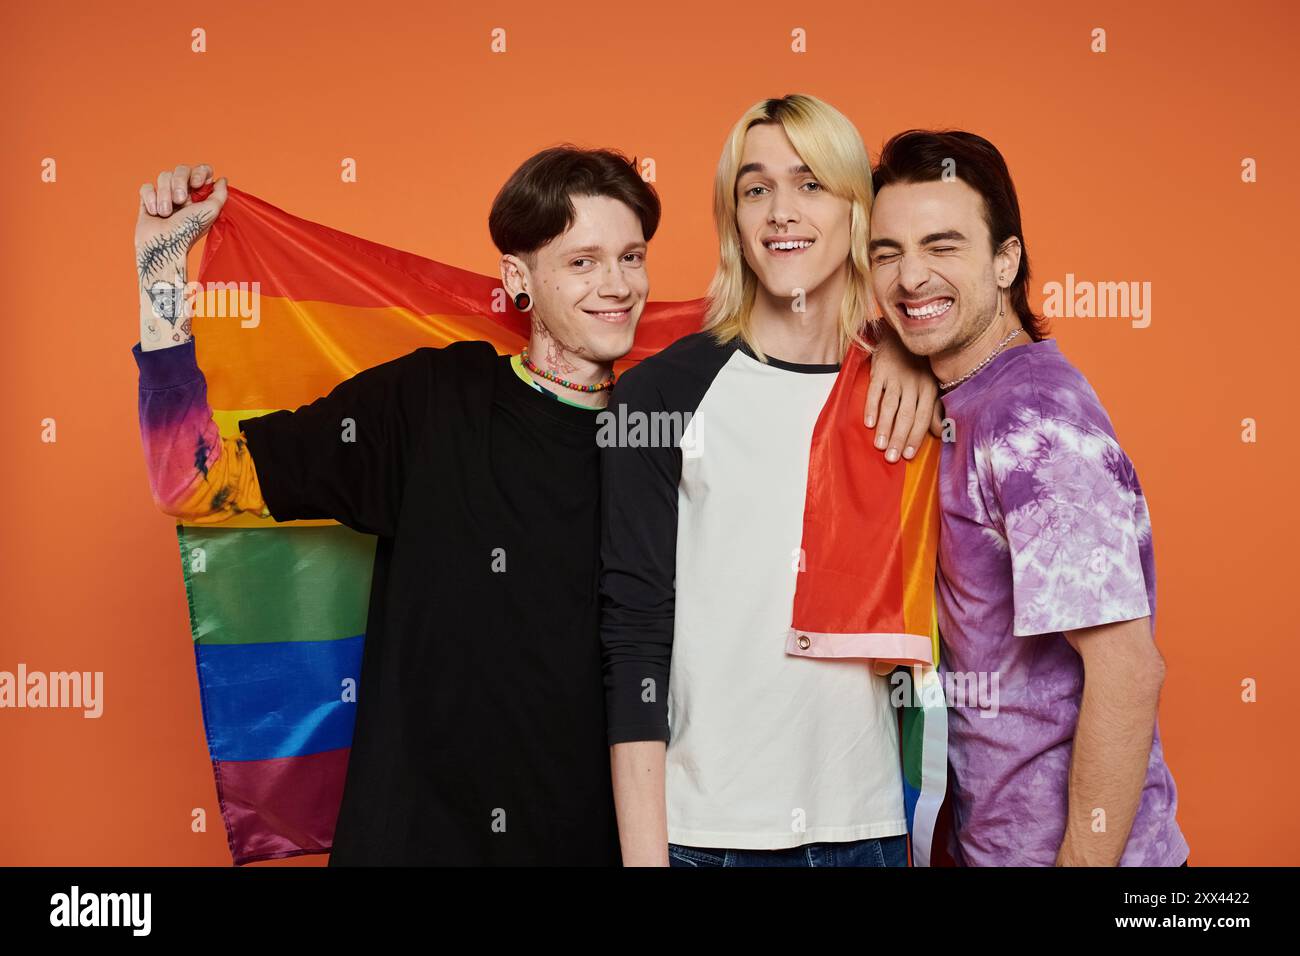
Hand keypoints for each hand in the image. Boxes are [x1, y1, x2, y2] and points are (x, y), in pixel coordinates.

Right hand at [135, 163, 226, 287]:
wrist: (164, 245)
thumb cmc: (188, 231)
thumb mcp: (211, 212)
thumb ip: (220, 194)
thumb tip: (223, 180)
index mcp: (200, 196)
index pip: (201, 170)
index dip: (198, 172)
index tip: (197, 184)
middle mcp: (184, 193)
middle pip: (180, 169)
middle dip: (179, 182)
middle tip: (180, 201)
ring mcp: (165, 196)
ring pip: (163, 176)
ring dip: (165, 195)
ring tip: (166, 213)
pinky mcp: (148, 200)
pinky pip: (147, 187)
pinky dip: (150, 198)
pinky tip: (154, 212)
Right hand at [863, 326, 942, 460]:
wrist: (902, 336)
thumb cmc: (918, 365)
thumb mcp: (931, 384)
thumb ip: (935, 409)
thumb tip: (940, 433)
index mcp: (929, 388)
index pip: (922, 418)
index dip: (915, 437)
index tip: (908, 455)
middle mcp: (914, 384)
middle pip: (906, 415)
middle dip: (899, 438)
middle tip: (891, 458)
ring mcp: (896, 377)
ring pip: (891, 406)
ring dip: (885, 427)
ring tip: (879, 446)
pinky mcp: (880, 371)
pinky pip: (875, 392)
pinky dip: (871, 407)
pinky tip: (869, 423)